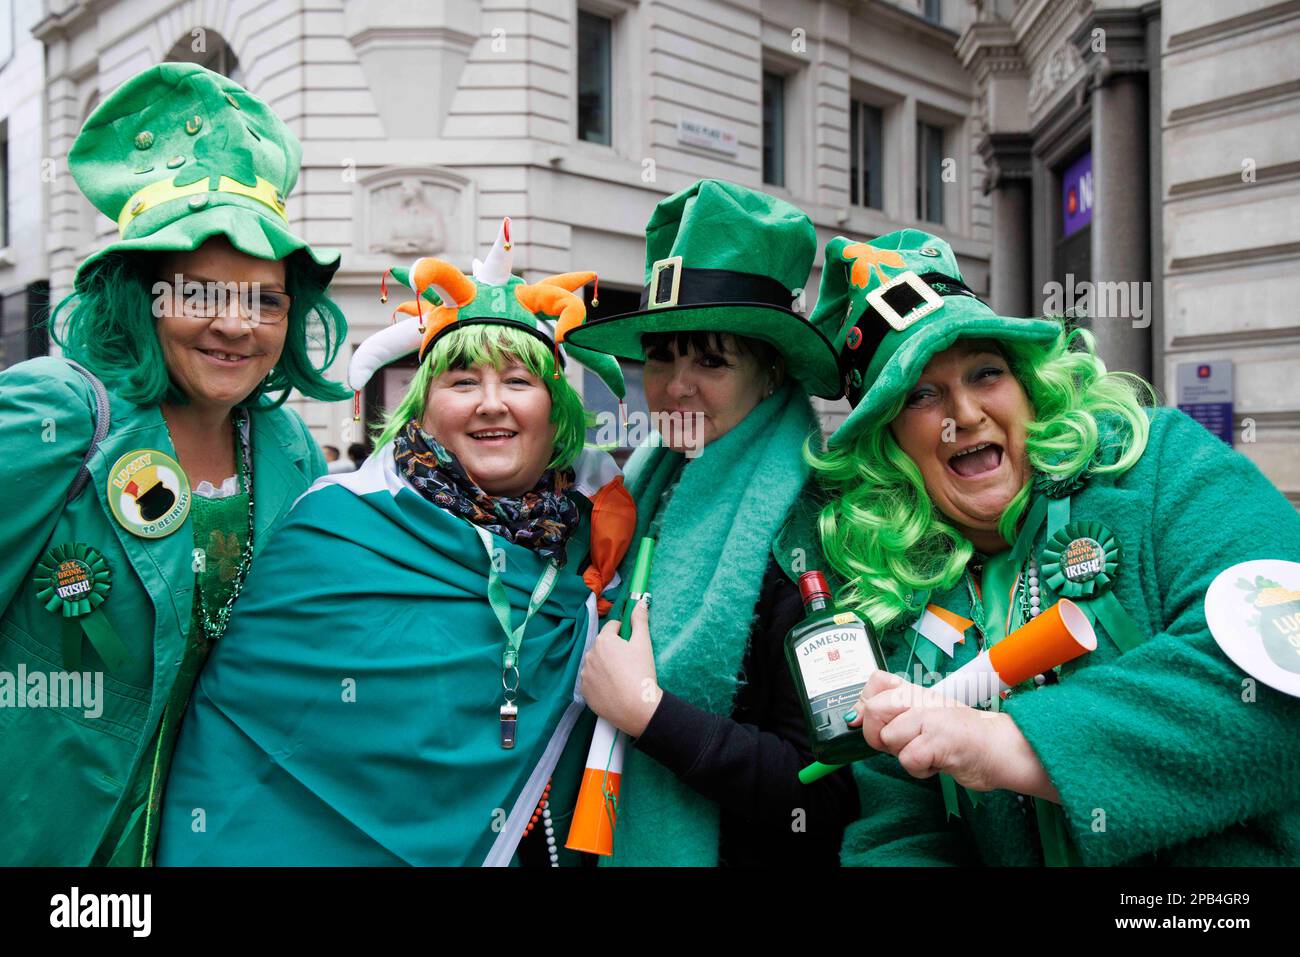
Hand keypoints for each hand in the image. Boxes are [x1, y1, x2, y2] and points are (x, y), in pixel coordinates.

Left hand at [578, 596, 662, 737]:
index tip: (632, 644)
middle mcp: (589, 654)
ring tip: (622, 678)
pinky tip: (614, 689)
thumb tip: (640, 601)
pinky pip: (592, 681)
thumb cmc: (641, 673)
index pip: (612, 627)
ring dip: (606, 666)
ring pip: (596, 663)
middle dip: (614, 650)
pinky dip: (600, 682)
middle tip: (629, 663)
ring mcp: (585, 674)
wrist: (636, 708)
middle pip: (603, 646)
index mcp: (603, 640)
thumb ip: (640, 620)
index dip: (624, 633)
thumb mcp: (643, 643)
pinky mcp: (585, 691)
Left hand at [847, 670, 1059, 801]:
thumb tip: (852, 718)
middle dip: (880, 736)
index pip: (876, 681)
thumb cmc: (960, 735)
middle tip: (905, 743)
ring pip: (888, 738)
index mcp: (914, 691)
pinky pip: (908, 759)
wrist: (998, 749)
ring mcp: (930, 717)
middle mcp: (920, 699)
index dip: (864, 703)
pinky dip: (920, 769)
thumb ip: (890, 714)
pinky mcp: (939, 740)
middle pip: (872, 710)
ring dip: (904, 755)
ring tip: (928, 752)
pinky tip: (937, 763)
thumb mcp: (923, 716)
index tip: (876, 722)